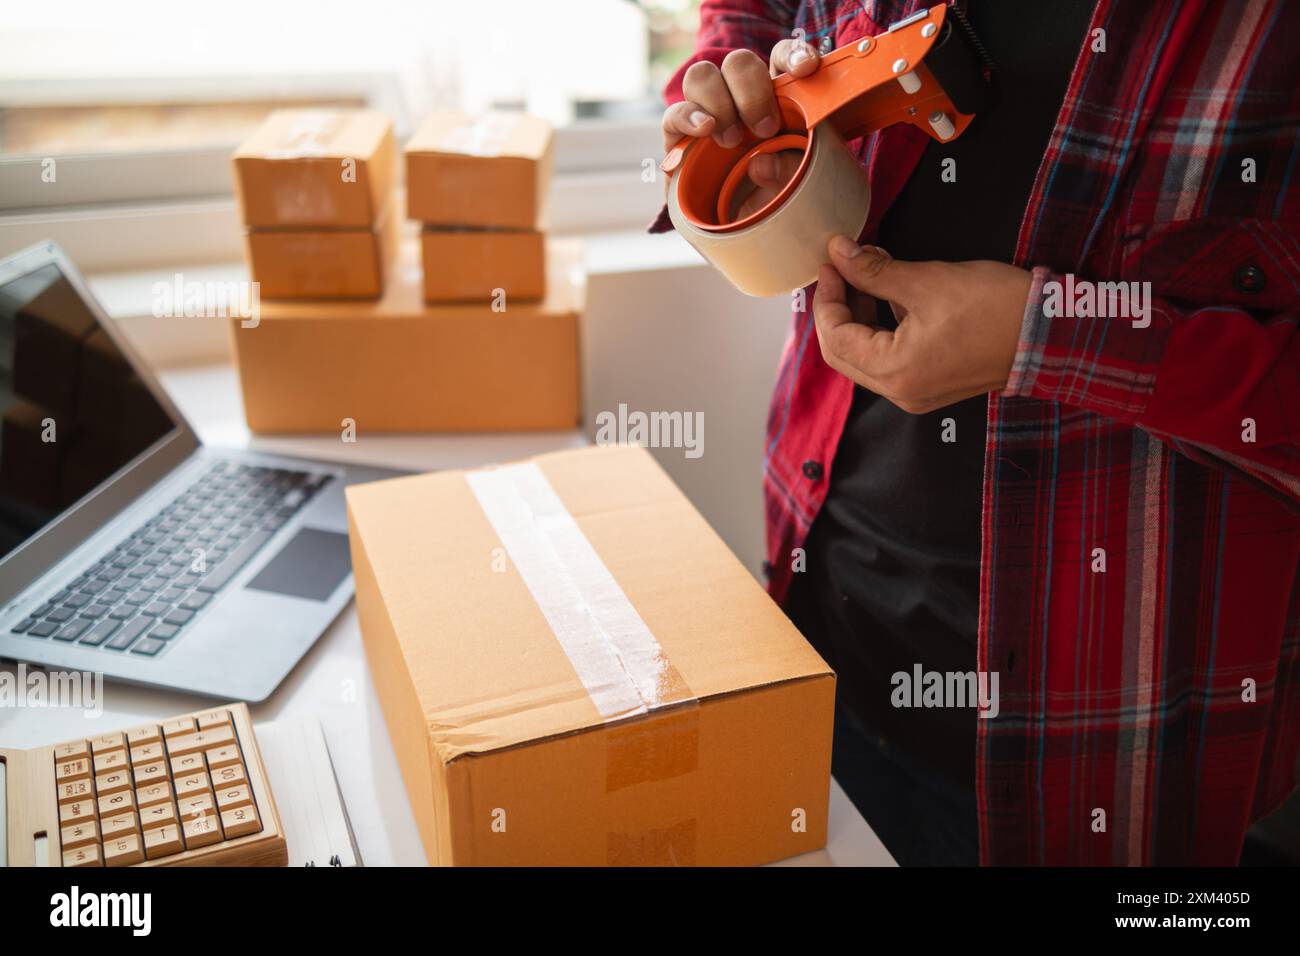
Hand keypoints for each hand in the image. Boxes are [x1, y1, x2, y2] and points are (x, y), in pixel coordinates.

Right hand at [662, 39, 820, 213]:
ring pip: (703, 75)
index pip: (782, 58)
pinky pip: (674, 113)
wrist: (738, 231)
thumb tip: (761, 163)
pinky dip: (687, 117)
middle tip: (764, 129)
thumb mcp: (792, 189)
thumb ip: (788, 173)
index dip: (793, 55)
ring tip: (730, 140)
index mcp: (776, 98)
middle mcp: (740, 98)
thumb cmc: (772, 200)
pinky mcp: (678, 136)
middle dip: (751, 90)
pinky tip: (703, 131)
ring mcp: (707, 113)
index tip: (805, 70)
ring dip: (718, 102)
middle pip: (739, 63)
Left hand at [811, 236, 1032, 412]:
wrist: (1050, 332)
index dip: (826, 297)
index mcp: (895, 372)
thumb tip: (838, 252)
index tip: (831, 262)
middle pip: (843, 353)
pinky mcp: (930, 385)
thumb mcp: (926, 281)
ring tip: (866, 273)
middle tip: (841, 268)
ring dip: (858, 317)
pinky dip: (880, 329)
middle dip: (837, 308)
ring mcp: (915, 393)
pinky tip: (889, 295)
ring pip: (864, 356)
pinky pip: (889, 360)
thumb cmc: (995, 306)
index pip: (835, 337)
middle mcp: (900, 392)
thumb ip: (873, 270)